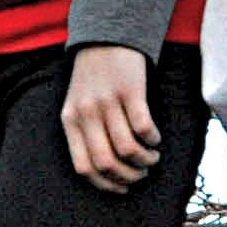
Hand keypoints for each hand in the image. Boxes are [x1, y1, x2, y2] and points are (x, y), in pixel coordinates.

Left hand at [60, 44, 162, 192]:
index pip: (83, 167)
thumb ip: (86, 133)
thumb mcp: (78, 105)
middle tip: (142, 173)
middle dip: (129, 176)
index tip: (123, 188)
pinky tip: (155, 138)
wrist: (106, 38)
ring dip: (145, 160)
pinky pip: (143, 127)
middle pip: (106, 162)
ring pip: (127, 149)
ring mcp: (107, 102)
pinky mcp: (129, 91)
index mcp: (70, 121)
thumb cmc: (94, 78)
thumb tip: (107, 171)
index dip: (106, 184)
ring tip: (152, 157)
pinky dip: (153, 140)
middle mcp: (86, 114)